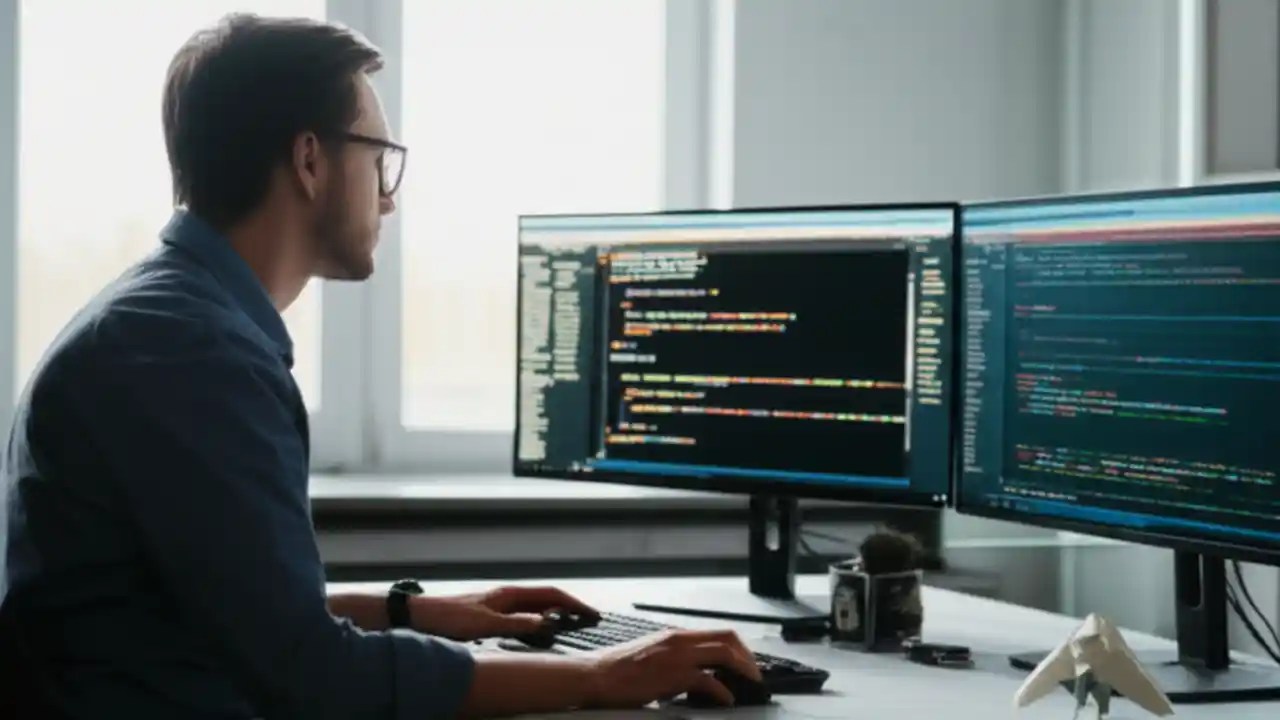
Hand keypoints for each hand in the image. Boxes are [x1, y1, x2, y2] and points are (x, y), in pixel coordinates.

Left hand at [411, 585, 597, 640]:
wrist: (421, 616)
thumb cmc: (449, 617)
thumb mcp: (485, 623)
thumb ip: (516, 623)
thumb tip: (547, 622)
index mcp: (509, 594)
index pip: (550, 593)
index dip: (573, 602)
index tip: (590, 612)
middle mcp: (507, 596)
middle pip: (546, 599)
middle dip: (569, 607)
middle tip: (587, 619)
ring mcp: (499, 605)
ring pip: (535, 607)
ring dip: (554, 614)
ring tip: (570, 625)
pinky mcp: (491, 615)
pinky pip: (523, 616)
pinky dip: (538, 621)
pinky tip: (538, 631)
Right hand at [585, 629, 762, 707]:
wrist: (596, 675)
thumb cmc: (618, 670)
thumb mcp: (651, 655)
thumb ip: (674, 657)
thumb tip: (696, 670)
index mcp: (676, 635)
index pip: (720, 633)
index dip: (740, 648)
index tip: (747, 664)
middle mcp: (680, 640)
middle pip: (729, 638)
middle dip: (748, 657)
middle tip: (754, 676)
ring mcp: (677, 656)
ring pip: (725, 654)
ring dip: (743, 671)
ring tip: (750, 686)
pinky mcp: (673, 675)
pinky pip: (709, 681)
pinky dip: (724, 692)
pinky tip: (727, 701)